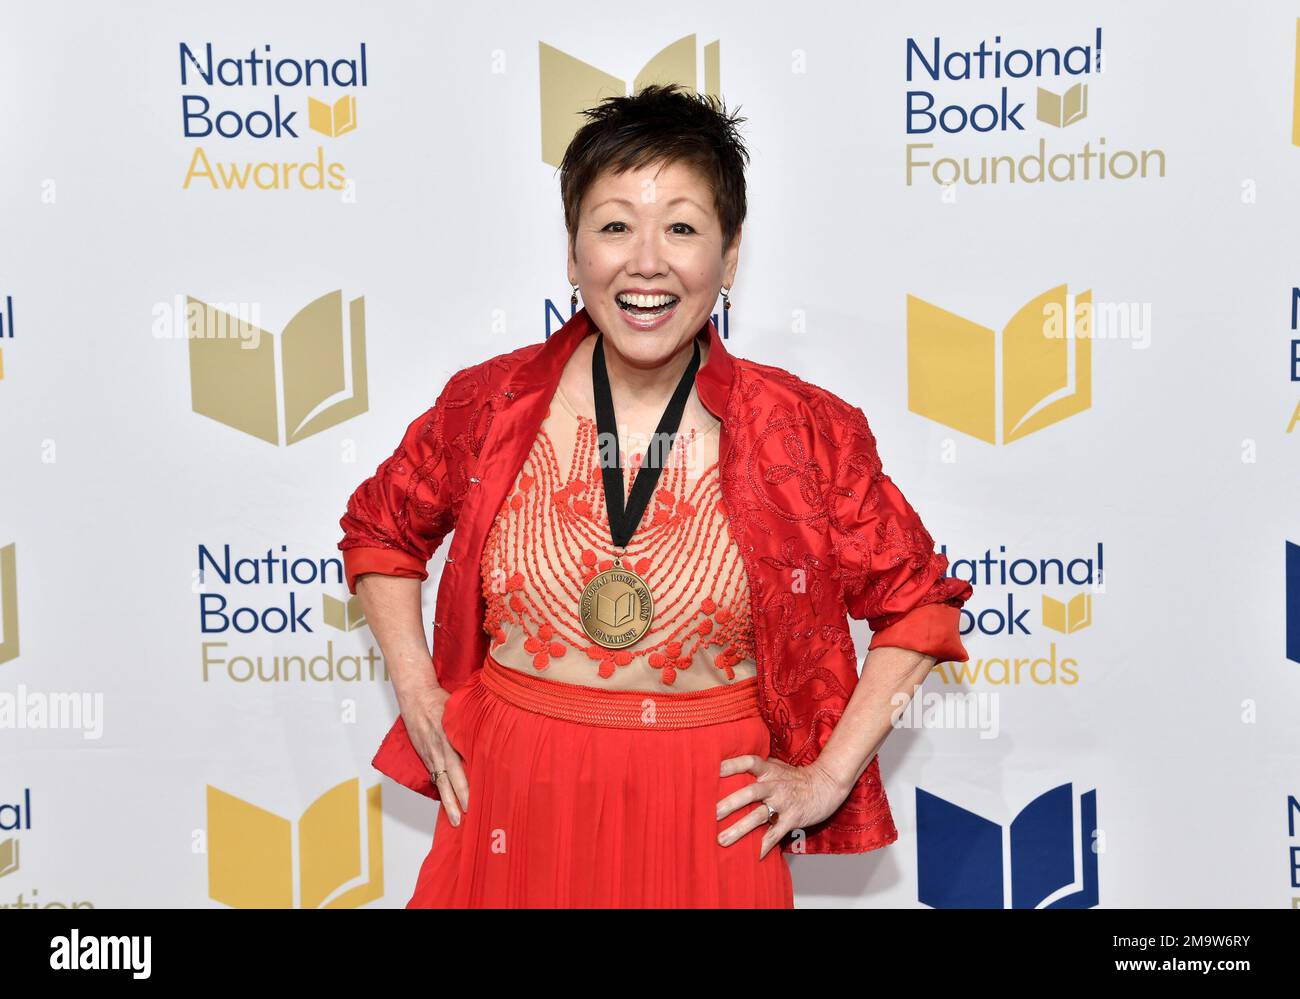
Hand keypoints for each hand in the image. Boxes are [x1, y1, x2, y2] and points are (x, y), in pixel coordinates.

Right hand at [401, 687, 468, 825]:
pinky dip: (441, 791)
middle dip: (458, 799)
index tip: (476, 799)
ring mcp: (430, 755)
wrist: (415, 696)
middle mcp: (439, 750)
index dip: (467, 784)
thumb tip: (494, 737)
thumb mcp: (460, 710)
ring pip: (440, 783)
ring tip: (454, 820)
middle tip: (465, 817)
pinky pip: (434, 776)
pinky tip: (448, 804)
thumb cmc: (440, 701)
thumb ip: (474, 725)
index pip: (460, 766)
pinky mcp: (425, 756)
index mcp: (450, 738)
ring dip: (447, 802)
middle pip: (450, 779)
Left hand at [716, 754, 849, 859]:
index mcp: (769, 770)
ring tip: (722, 840)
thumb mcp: (777, 766)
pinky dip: (765, 845)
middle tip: (712, 814)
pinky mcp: (792, 818)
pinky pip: (776, 834)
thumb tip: (728, 766)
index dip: (732, 765)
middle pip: (750, 792)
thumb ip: (757, 767)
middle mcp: (774, 785)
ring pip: (759, 816)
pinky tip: (754, 855)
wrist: (826, 785)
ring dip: (740, 829)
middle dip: (730, 804)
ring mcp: (783, 803)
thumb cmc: (796, 777)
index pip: (749, 763)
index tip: (714, 770)